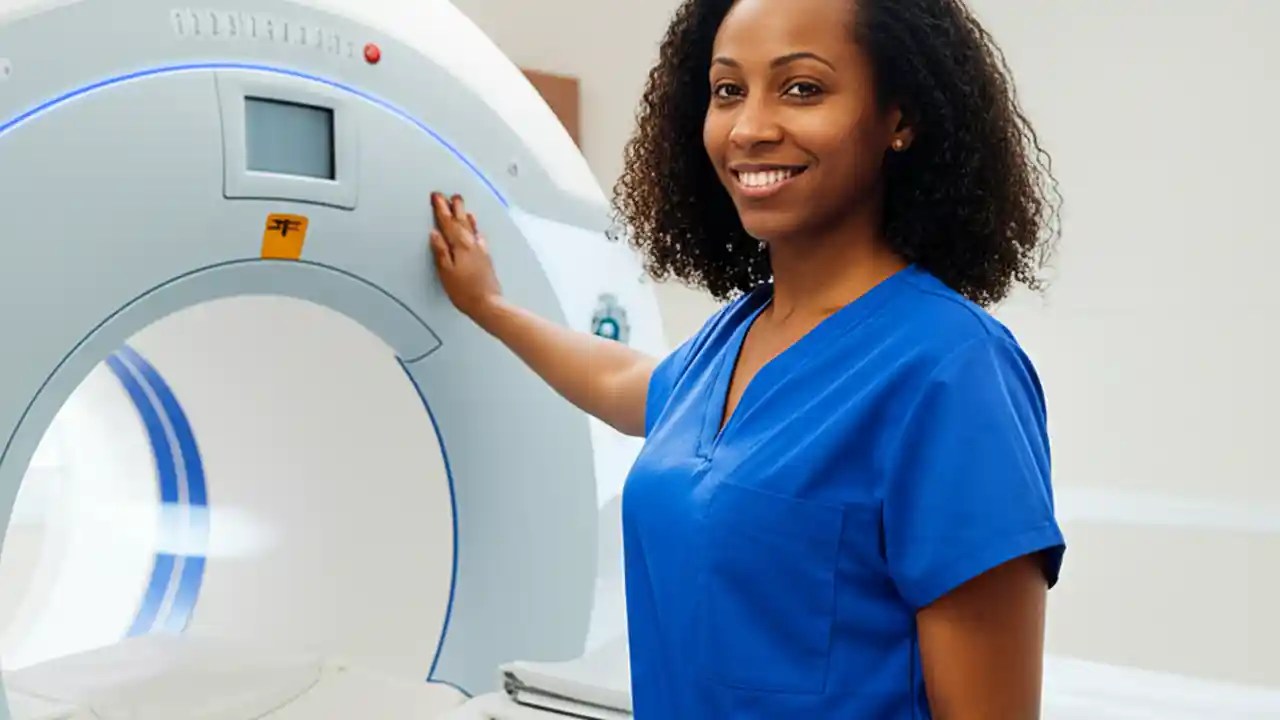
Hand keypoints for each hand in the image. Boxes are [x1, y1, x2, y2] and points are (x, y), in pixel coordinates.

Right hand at [429, 192, 502, 320]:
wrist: (488, 303)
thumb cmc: (464, 291)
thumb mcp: (446, 272)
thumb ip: (440, 251)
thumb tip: (434, 233)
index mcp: (460, 245)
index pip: (448, 222)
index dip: (441, 208)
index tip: (436, 196)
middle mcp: (472, 244)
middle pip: (461, 220)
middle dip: (454, 207)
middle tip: (449, 195)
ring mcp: (480, 249)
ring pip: (471, 226)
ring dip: (464, 214)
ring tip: (460, 204)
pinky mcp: (485, 257)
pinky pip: (478, 235)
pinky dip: (475, 227)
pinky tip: (475, 227)